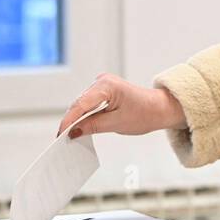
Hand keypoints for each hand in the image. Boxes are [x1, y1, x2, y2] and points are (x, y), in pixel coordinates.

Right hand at [56, 72, 186, 138]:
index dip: (69, 120)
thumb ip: (93, 126)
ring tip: (68, 135)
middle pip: (79, 103)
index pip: (82, 104)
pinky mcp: (103, 90)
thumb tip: (73, 131)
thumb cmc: (144, 114)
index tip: (61, 134)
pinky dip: (84, 115)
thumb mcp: (117, 123)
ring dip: (76, 118)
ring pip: (82, 103)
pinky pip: (88, 103)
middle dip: (71, 120)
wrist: (159, 108)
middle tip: (62, 139)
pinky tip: (80, 126)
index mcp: (107, 85)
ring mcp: (102, 84)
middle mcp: (102, 81)